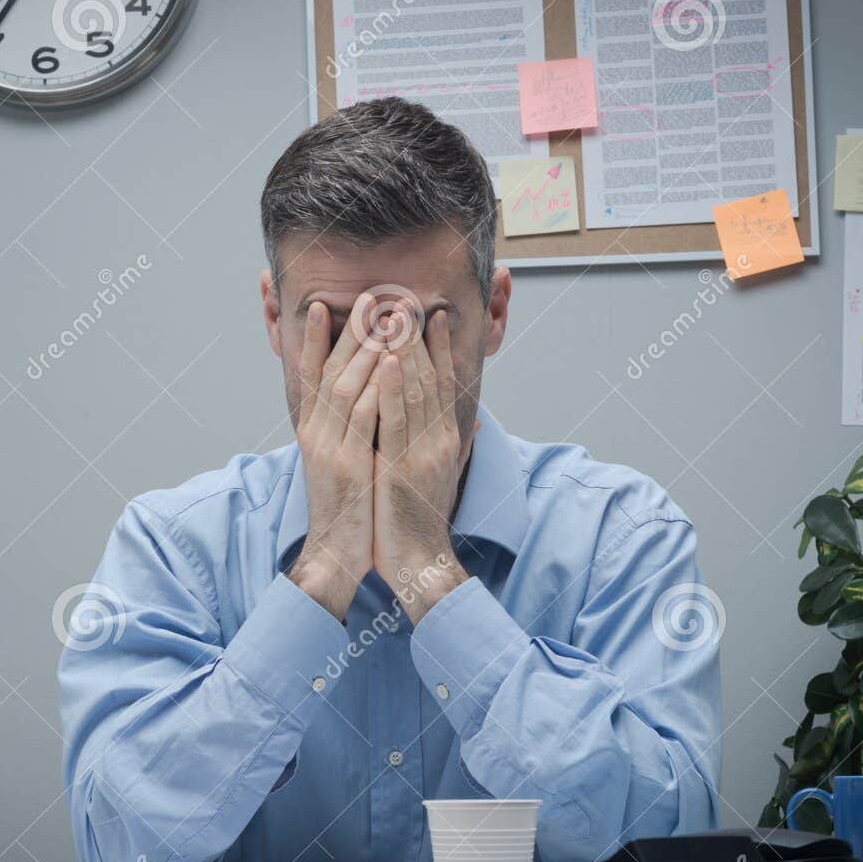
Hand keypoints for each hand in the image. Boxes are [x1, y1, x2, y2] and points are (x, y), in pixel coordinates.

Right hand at [288, 297, 383, 619]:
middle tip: (367, 297)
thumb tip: (364, 404)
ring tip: (382, 315)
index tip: (322, 306)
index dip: (313, 340)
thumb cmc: (348, 512)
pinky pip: (362, 418)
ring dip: (364, 348)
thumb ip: (348, 433)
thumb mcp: (341, 465)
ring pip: (345, 386)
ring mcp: (329, 449)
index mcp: (312, 434)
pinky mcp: (348, 466)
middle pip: (329, 372)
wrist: (337, 556)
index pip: (309, 376)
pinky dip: (374, 386)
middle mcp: (315, 435)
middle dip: (348, 332)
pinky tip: (387, 361)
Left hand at [373, 309, 475, 623]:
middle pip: (431, 377)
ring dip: (406, 348)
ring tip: (398, 312)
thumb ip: (449, 443)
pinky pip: (397, 422)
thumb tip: (471, 417)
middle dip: (419, 336)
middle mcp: (438, 440)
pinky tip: (391, 360)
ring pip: (417, 391)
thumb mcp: (436, 475)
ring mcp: (423, 454)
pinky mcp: (403, 470)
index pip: (442, 383)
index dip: (439, 347)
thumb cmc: (419, 522)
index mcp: (444, 440)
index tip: (433, 313)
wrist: (418, 564)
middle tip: (411, 297)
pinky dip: (394, 388)